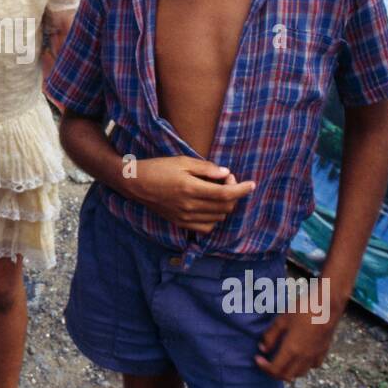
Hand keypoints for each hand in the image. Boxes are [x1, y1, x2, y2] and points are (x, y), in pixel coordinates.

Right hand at [128, 156, 255, 233]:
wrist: (136, 184)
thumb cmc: (159, 168)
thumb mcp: (182, 161)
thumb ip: (206, 168)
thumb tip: (226, 173)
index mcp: (191, 188)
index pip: (225, 193)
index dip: (242, 189)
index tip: (252, 184)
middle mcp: (189, 206)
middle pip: (225, 206)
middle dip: (233, 194)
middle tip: (226, 180)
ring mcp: (185, 217)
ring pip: (218, 217)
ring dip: (224, 205)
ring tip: (217, 191)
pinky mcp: (181, 223)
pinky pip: (207, 227)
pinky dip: (214, 217)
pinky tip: (209, 206)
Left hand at [254, 310, 337, 381]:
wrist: (327, 306)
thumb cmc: (303, 309)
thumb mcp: (282, 320)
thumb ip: (270, 336)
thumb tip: (263, 348)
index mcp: (291, 350)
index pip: (275, 369)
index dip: (263, 367)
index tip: (257, 358)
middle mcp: (304, 357)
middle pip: (286, 376)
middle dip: (274, 373)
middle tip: (267, 363)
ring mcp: (315, 356)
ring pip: (300, 374)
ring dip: (288, 371)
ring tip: (281, 361)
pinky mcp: (323, 352)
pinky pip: (312, 366)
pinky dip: (303, 366)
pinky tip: (299, 357)